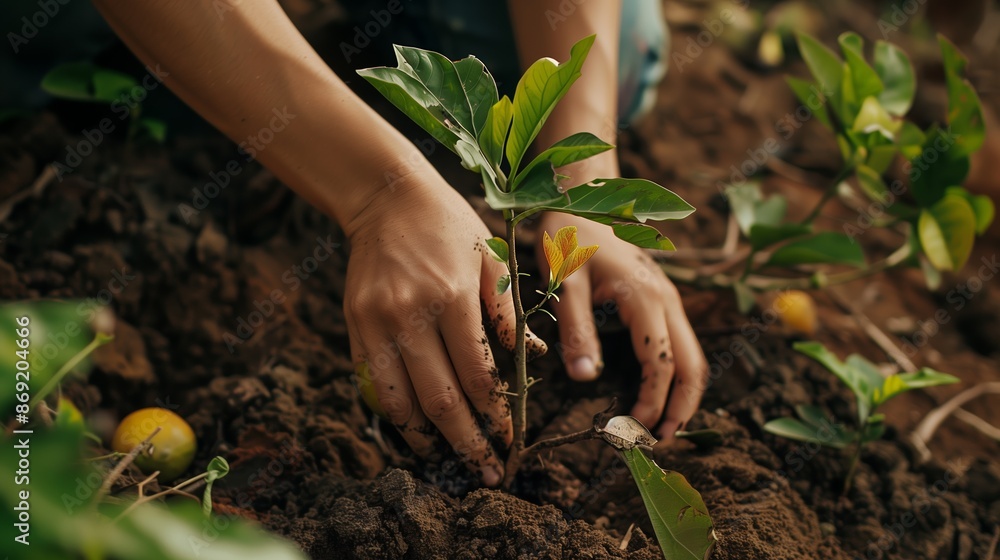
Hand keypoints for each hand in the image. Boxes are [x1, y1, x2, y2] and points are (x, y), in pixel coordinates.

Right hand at [343, 169, 545, 486]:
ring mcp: (377, 323)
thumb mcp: (490, 257)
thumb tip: (530, 358)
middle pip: (439, 398)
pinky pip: (371, 384)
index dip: (495, 414)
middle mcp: (411, 315)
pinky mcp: (355, 326)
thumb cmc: (448, 226)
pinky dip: (392, 415)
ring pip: (399, 401)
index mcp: (453, 297)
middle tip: (486, 472)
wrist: (385, 197)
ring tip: (447, 463)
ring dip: (425, 440)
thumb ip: (508, 310)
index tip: (509, 437)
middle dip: (466, 442)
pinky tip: (412, 432)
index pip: (477, 374)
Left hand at [536, 211, 706, 439]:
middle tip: (659, 441)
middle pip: (693, 366)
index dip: (651, 402)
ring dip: (684, 394)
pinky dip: (679, 374)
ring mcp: (670, 299)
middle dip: (682, 408)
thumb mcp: (566, 284)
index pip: (660, 365)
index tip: (631, 431)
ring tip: (662, 426)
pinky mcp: (664, 299)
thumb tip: (584, 377)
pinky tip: (660, 392)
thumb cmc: (571, 241)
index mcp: (646, 300)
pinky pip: (682, 344)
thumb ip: (577, 329)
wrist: (583, 200)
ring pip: (693, 356)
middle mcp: (668, 301)